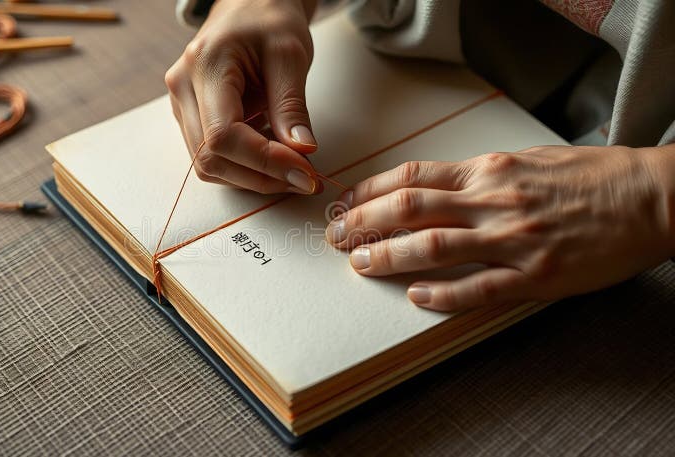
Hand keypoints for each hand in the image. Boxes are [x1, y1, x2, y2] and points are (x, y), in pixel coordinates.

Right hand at [165, 0, 320, 193]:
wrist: (248, 4)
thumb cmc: (268, 20)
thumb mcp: (291, 55)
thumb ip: (292, 105)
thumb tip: (302, 152)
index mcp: (205, 65)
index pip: (223, 136)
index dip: (264, 162)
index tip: (304, 172)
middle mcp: (182, 88)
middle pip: (210, 159)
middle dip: (260, 177)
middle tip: (304, 177)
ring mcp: (181, 105)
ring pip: (208, 165)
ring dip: (252, 176)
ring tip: (290, 164)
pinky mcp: (190, 116)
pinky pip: (211, 156)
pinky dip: (245, 165)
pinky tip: (272, 153)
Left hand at [326, 145, 674, 310]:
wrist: (649, 197)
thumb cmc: (588, 177)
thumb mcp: (526, 160)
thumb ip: (478, 175)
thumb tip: (433, 187)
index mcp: (489, 171)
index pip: (412, 177)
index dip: (369, 192)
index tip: (343, 203)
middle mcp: (493, 201)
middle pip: (409, 209)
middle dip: (363, 223)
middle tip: (334, 238)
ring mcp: (513, 239)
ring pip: (433, 247)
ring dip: (388, 256)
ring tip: (359, 265)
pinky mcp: (537, 275)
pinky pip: (478, 288)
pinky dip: (441, 294)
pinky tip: (415, 297)